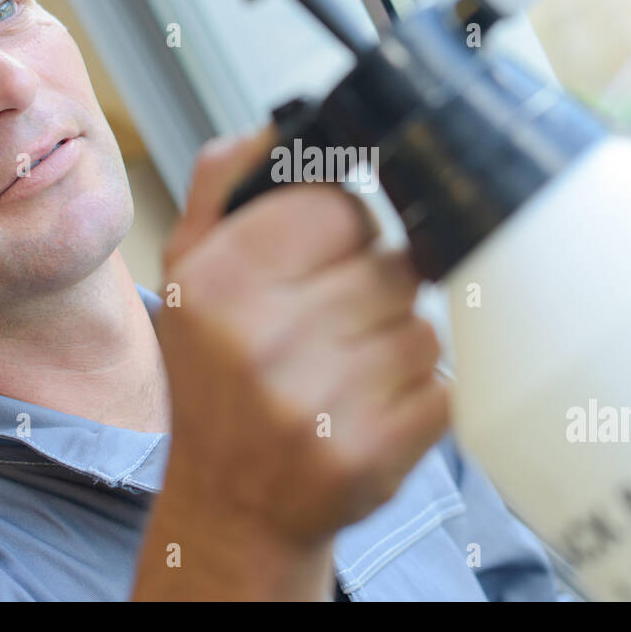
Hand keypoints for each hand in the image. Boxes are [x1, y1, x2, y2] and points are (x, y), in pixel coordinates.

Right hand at [133, 126, 449, 598]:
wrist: (230, 506)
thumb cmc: (215, 379)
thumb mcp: (187, 272)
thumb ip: (222, 183)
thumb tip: (279, 125)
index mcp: (216, 281)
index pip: (341, 208)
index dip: (340, 232)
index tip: (317, 264)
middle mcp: (261, 341)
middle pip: (391, 266)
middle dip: (372, 290)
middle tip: (328, 328)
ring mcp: (318, 404)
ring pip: (423, 327)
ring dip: (397, 345)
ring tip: (345, 375)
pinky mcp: (371, 456)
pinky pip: (443, 387)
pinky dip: (420, 397)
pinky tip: (368, 413)